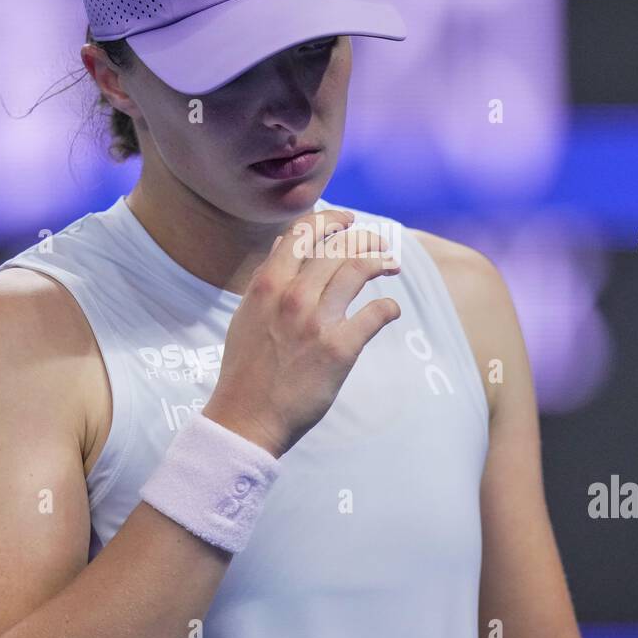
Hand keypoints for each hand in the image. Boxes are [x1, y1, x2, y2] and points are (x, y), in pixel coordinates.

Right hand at [203, 209, 401, 457]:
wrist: (246, 418)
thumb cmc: (246, 369)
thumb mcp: (246, 314)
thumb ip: (265, 278)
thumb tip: (281, 245)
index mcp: (267, 284)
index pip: (302, 232)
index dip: (330, 219)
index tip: (346, 220)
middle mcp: (292, 296)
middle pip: (336, 246)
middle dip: (363, 238)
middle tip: (378, 244)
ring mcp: (317, 321)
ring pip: (358, 269)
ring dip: (381, 260)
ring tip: (391, 265)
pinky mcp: (340, 348)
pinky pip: (375, 313)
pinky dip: (389, 307)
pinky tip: (391, 311)